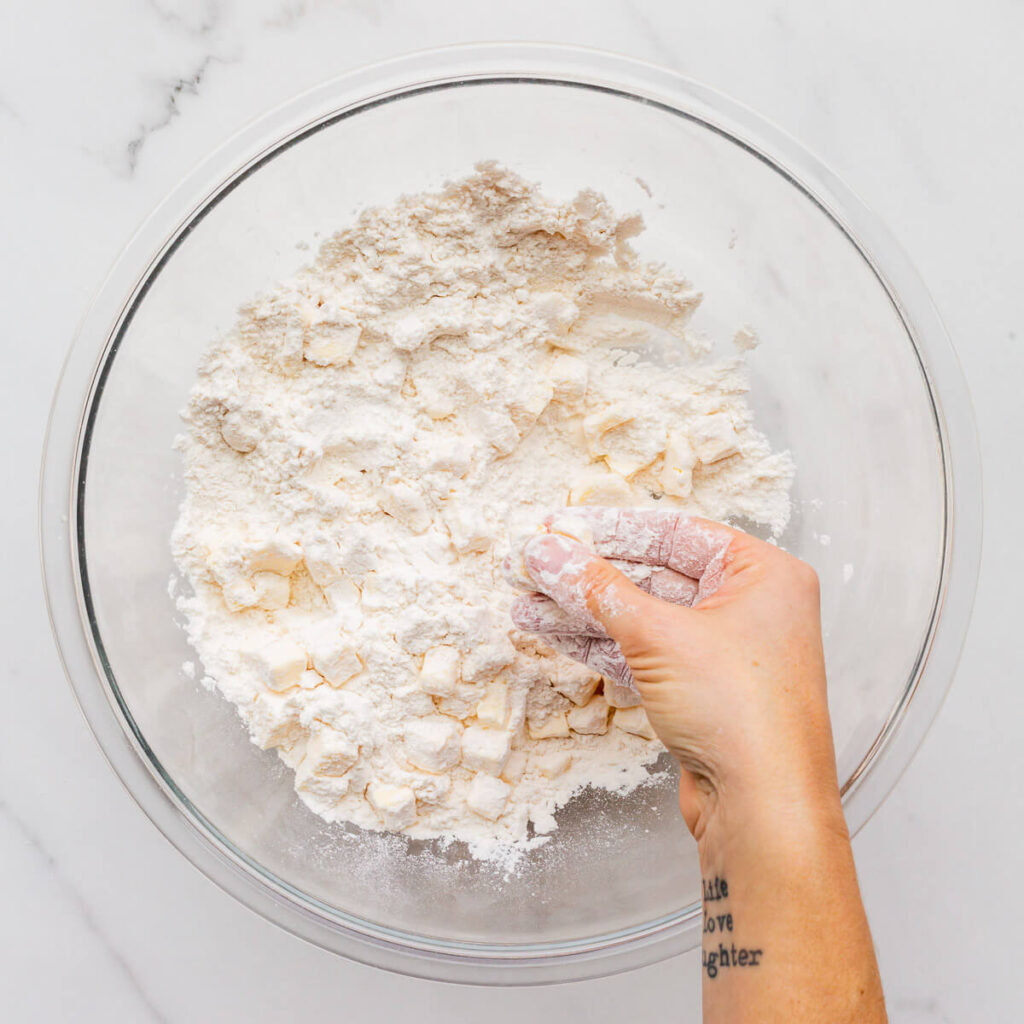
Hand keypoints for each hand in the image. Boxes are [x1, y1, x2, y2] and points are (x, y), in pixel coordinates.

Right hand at [511, 509, 841, 842]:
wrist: (764, 809)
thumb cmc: (743, 713)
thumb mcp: (659, 635)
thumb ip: (598, 588)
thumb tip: (550, 552)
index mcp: (762, 573)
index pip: (674, 532)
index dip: (610, 529)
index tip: (560, 526)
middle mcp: (748, 607)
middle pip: (653, 574)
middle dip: (588, 574)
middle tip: (534, 564)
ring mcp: (723, 651)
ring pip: (641, 617)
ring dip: (583, 610)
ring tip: (528, 600)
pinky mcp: (701, 691)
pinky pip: (644, 652)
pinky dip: (600, 643)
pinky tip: (554, 632)